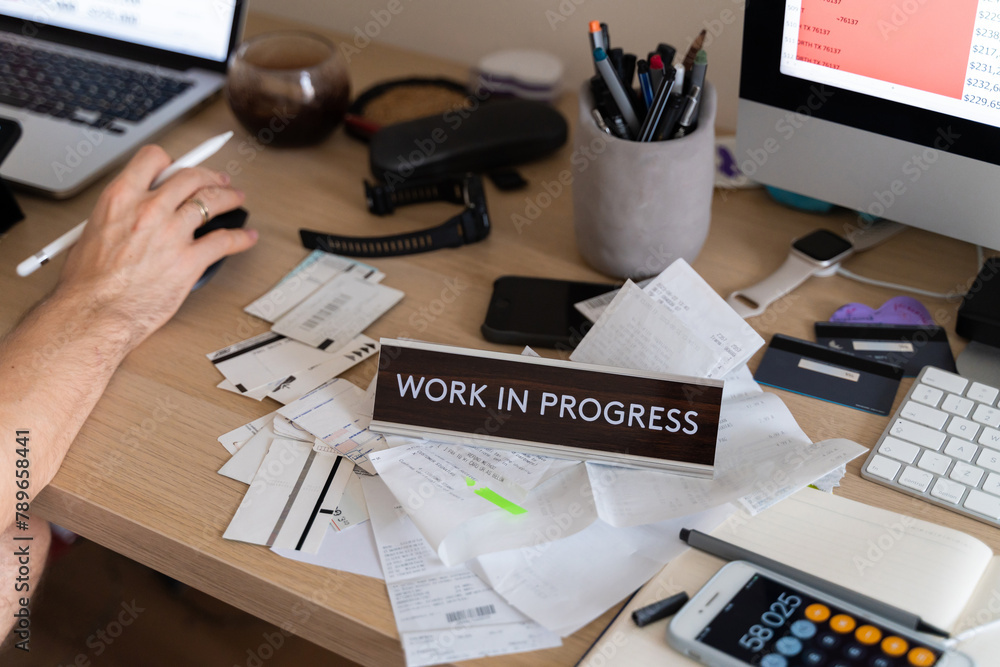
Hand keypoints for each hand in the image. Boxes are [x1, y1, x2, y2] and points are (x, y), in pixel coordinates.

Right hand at [56, 144, 257, 349]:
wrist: (94, 312)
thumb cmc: (87, 282)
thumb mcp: (91, 231)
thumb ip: (118, 216)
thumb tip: (130, 215)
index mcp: (121, 198)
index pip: (154, 159)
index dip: (171, 161)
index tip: (179, 166)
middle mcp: (150, 209)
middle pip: (191, 177)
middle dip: (209, 175)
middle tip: (218, 180)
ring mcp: (172, 233)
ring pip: (212, 201)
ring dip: (229, 197)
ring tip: (236, 198)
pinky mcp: (190, 260)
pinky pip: (225, 241)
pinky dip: (241, 238)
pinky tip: (247, 237)